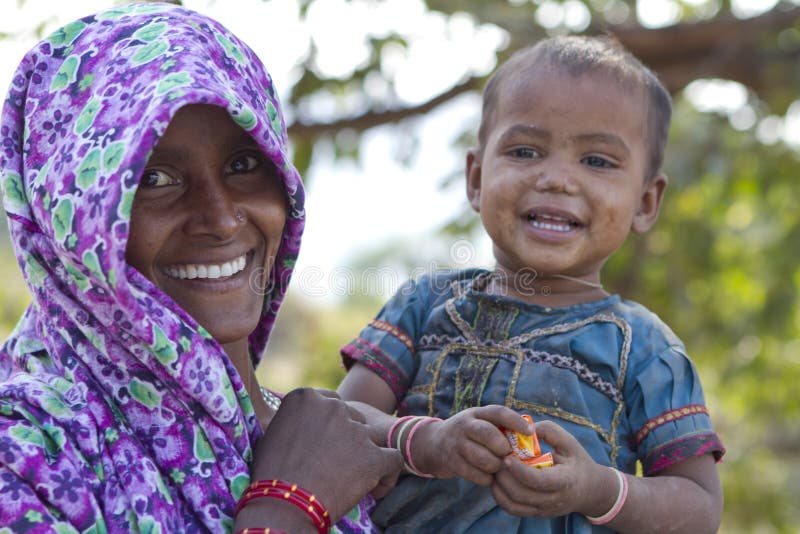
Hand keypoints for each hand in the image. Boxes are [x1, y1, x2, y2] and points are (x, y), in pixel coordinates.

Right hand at [250, 388, 402, 520]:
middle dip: (348, 440)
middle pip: (353, 419)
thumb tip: (306, 423)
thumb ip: (296, 419)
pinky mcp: (373, 455)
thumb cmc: (271, 474)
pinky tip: (375, 487)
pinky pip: (393, 459)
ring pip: (371, 439)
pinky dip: (387, 474)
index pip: (331, 404)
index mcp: (306, 397)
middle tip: (336, 465)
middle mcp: (333, 407)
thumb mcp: (273, 433)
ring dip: (364, 457)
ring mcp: (355, 430)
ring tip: (349, 481)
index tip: (326, 444)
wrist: (282, 504)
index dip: (331, 426)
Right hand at [411, 405, 532, 485]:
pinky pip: (475, 474)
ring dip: (495, 466)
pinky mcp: (451, 462)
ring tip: (497, 467)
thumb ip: (498, 427)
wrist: (433, 444)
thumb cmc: (467, 434)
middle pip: (489, 435)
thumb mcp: (478, 422)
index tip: (530, 432)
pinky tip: (488, 477)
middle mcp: (464, 425)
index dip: (516, 421)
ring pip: (483, 458)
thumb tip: (529, 436)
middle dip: (503, 448)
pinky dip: (486, 478)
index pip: (498, 412)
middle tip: (507, 455)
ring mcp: (456, 443)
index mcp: (476, 413)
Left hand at [490, 420, 609, 516]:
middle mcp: (554, 500)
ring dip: (499, 486)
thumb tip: (524, 428)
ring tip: (494, 467)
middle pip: (521, 494)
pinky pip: (512, 509)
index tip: (507, 456)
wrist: (589, 490)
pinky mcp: (536, 513)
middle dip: (503, 476)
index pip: (538, 480)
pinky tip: (497, 480)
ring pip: (514, 504)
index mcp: (565, 481)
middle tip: (495, 458)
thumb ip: (548, 431)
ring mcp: (544, 509)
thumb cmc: (576, 461)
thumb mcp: (569, 442)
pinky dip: (499, 496)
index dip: (519, 470)